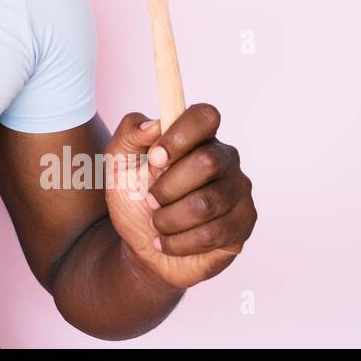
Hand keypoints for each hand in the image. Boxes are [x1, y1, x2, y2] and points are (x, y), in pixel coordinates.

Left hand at [103, 104, 255, 289]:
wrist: (139, 244)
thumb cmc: (133, 196)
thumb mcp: (117, 162)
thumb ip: (129, 133)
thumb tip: (155, 124)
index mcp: (196, 137)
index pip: (205, 116)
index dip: (179, 136)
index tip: (154, 158)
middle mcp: (224, 158)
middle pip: (207, 161)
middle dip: (167, 187)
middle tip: (150, 199)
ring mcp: (238, 191)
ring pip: (206, 203)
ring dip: (169, 219)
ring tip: (158, 222)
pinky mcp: (242, 224)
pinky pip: (213, 233)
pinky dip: (178, 241)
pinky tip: (168, 241)